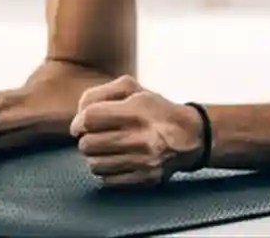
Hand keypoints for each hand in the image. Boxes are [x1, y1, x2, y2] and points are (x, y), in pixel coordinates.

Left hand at [70, 75, 203, 187]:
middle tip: (96, 136)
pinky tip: (116, 160)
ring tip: (106, 148)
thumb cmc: (154, 110)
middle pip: (88, 144)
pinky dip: (107, 171)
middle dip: (87, 139)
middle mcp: (141, 137)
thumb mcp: (132, 89)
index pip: (90, 118)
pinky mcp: (145, 178)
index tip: (81, 125)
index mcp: (137, 110)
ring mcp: (143, 160)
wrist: (190, 136)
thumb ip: (99, 94)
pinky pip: (107, 180)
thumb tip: (79, 115)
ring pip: (94, 164)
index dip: (79, 122)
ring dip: (96, 156)